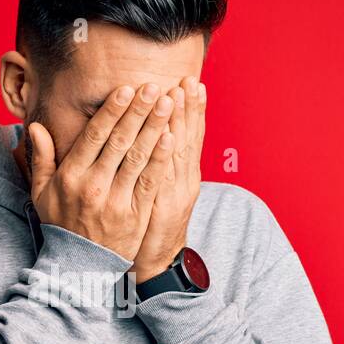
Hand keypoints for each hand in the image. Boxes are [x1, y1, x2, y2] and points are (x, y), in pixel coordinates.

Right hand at [27, 82, 176, 260]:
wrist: (79, 265)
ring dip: (154, 128)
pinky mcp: (135, 215)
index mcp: (71, 176)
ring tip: (167, 103)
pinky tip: (171, 138)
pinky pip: (149, 182)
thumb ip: (42, 158)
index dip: (112, 111)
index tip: (126, 89)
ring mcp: (115, 201)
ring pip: (137, 158)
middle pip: (119, 141)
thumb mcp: (42, 193)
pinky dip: (161, 159)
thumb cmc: (61, 224)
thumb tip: (34, 127)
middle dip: (137, 111)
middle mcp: (93, 186)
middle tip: (152, 86)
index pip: (94, 136)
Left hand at [131, 74, 204, 283]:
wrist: (155, 264)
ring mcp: (175, 194)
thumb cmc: (152, 227)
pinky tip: (170, 135)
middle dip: (188, 108)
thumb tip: (162, 135)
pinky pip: (164, 178)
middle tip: (189, 79)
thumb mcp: (162, 193)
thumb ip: (160, 163)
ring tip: (181, 93)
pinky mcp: (164, 209)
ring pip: (180, 152)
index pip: (188, 135)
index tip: (191, 83)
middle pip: (188, 138)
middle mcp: (184, 181)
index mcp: (182, 174)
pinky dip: (168, 156)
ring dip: (181, 122)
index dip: (192, 110)